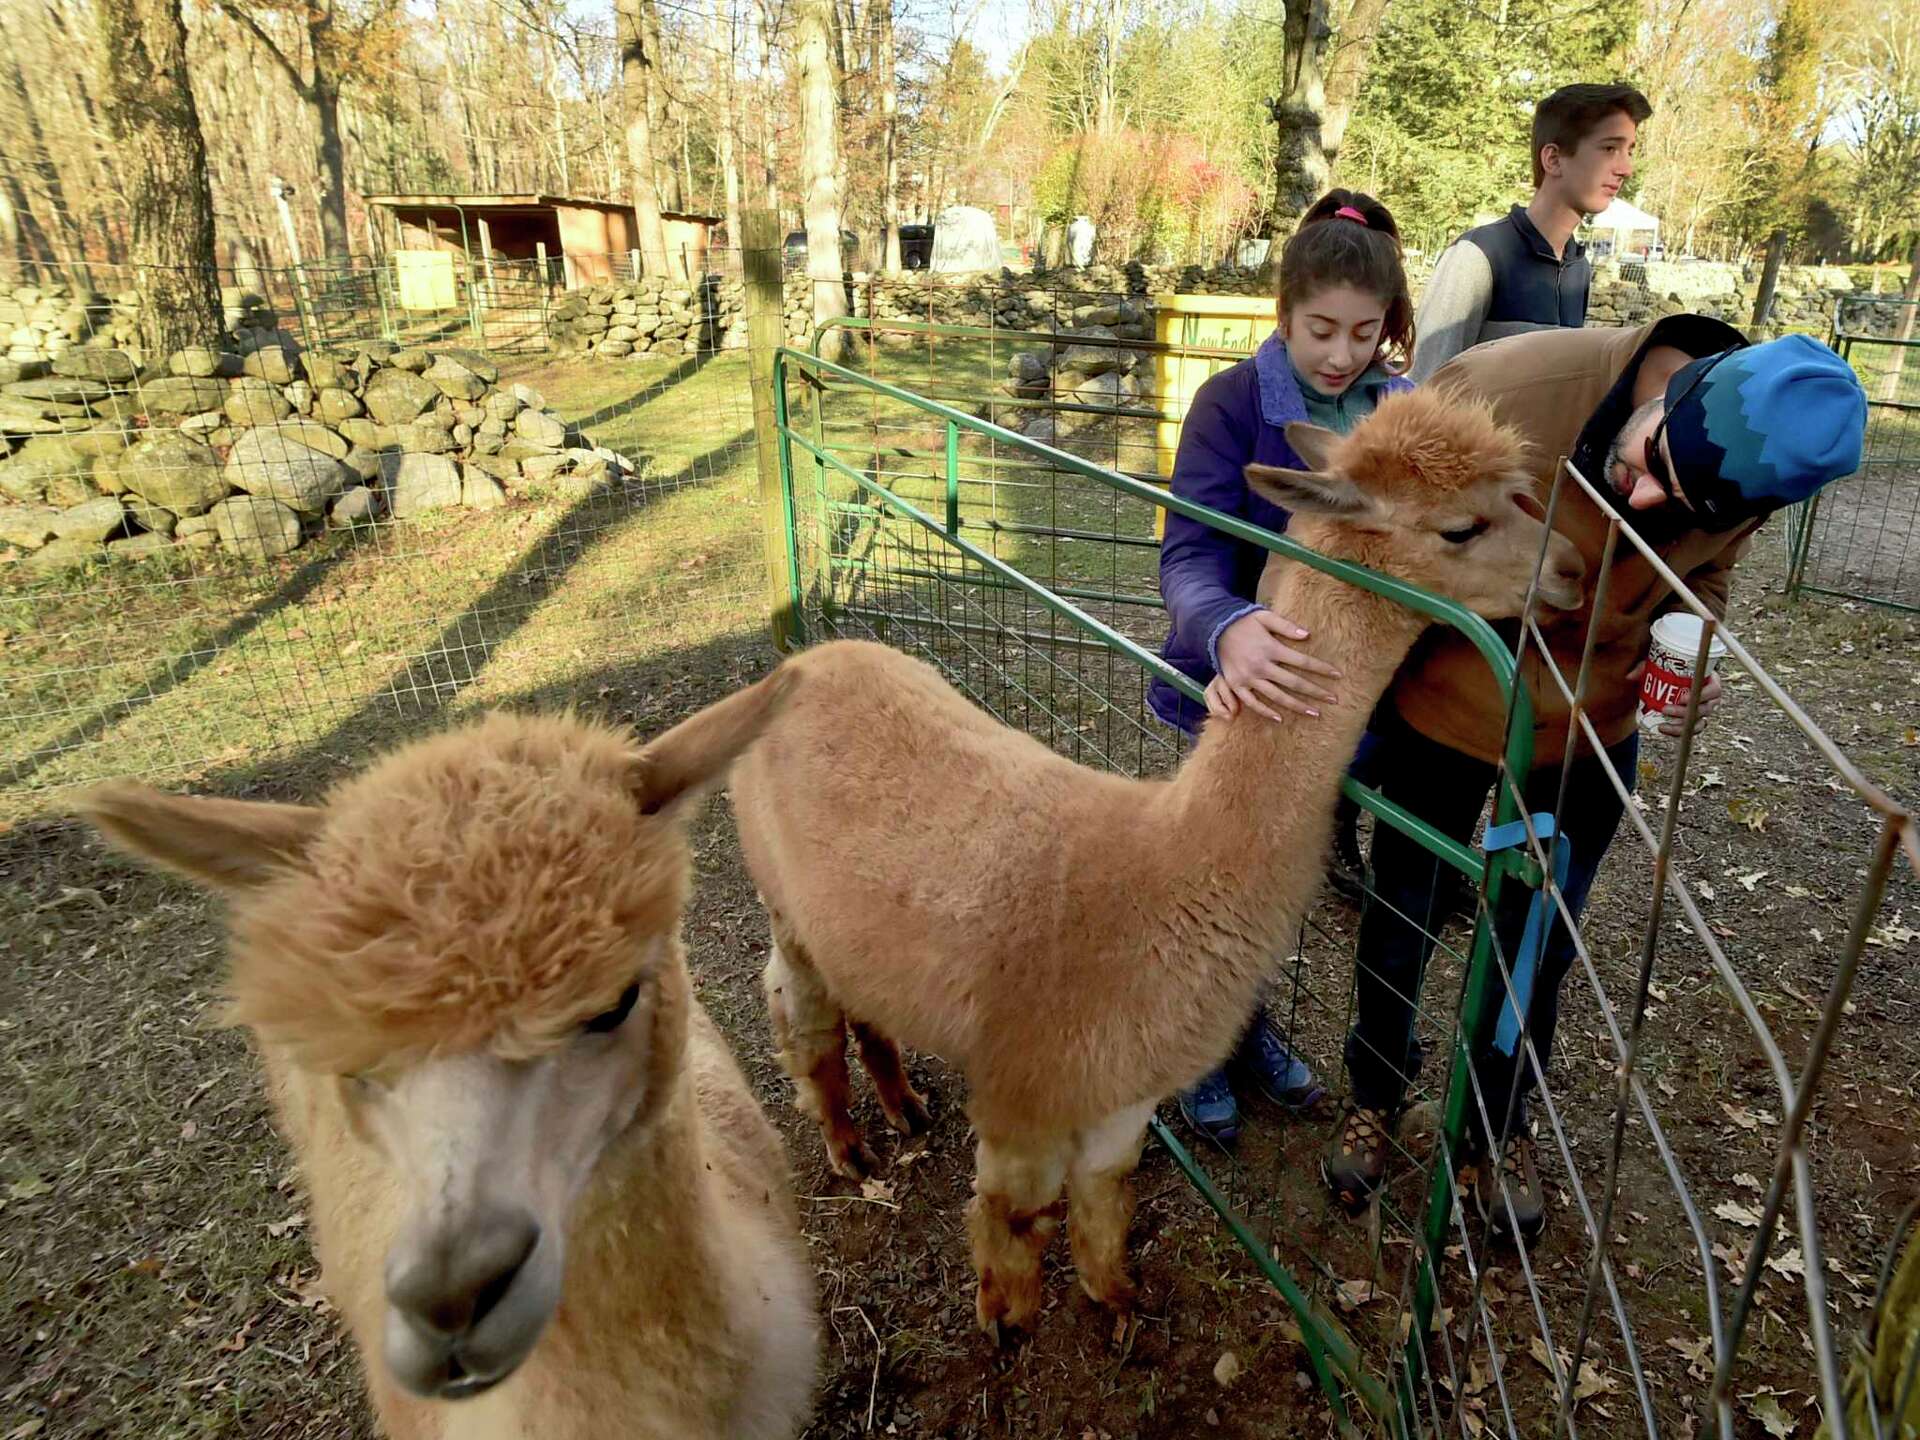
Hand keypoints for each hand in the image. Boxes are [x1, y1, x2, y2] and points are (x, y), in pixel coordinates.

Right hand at [1213, 609, 1341, 721]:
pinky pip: (1253, 703)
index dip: (1321, 668)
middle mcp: (1261, 665)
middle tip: (1333, 699)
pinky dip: (1266, 712)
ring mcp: (1248, 678)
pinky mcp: (1237, 685)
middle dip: (1316, 691)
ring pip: (1277, 696)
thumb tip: (1307, 635)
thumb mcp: (1264, 616)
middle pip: (1294, 682)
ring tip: (1314, 713)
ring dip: (1297, 706)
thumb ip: (1286, 626)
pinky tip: (1280, 718)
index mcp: (1270, 648)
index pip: (1302, 661)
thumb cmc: (1242, 622)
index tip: (1337, 675)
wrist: (1213, 630)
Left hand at [1627, 662, 1723, 736]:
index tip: (1682, 698)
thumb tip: (1630, 676)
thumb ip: (1646, 667)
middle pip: (1705, 709)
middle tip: (1666, 709)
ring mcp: (1703, 711)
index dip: (1702, 696)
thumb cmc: (1671, 668)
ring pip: (1699, 723)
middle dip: (1685, 712)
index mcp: (1709, 680)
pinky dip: (1678, 732)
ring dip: (1681, 725)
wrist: (1668, 681)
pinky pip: (1691, 731)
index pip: (1715, 689)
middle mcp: (1709, 697)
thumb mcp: (1660, 662)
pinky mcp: (1694, 721)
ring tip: (1663, 724)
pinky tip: (1663, 729)